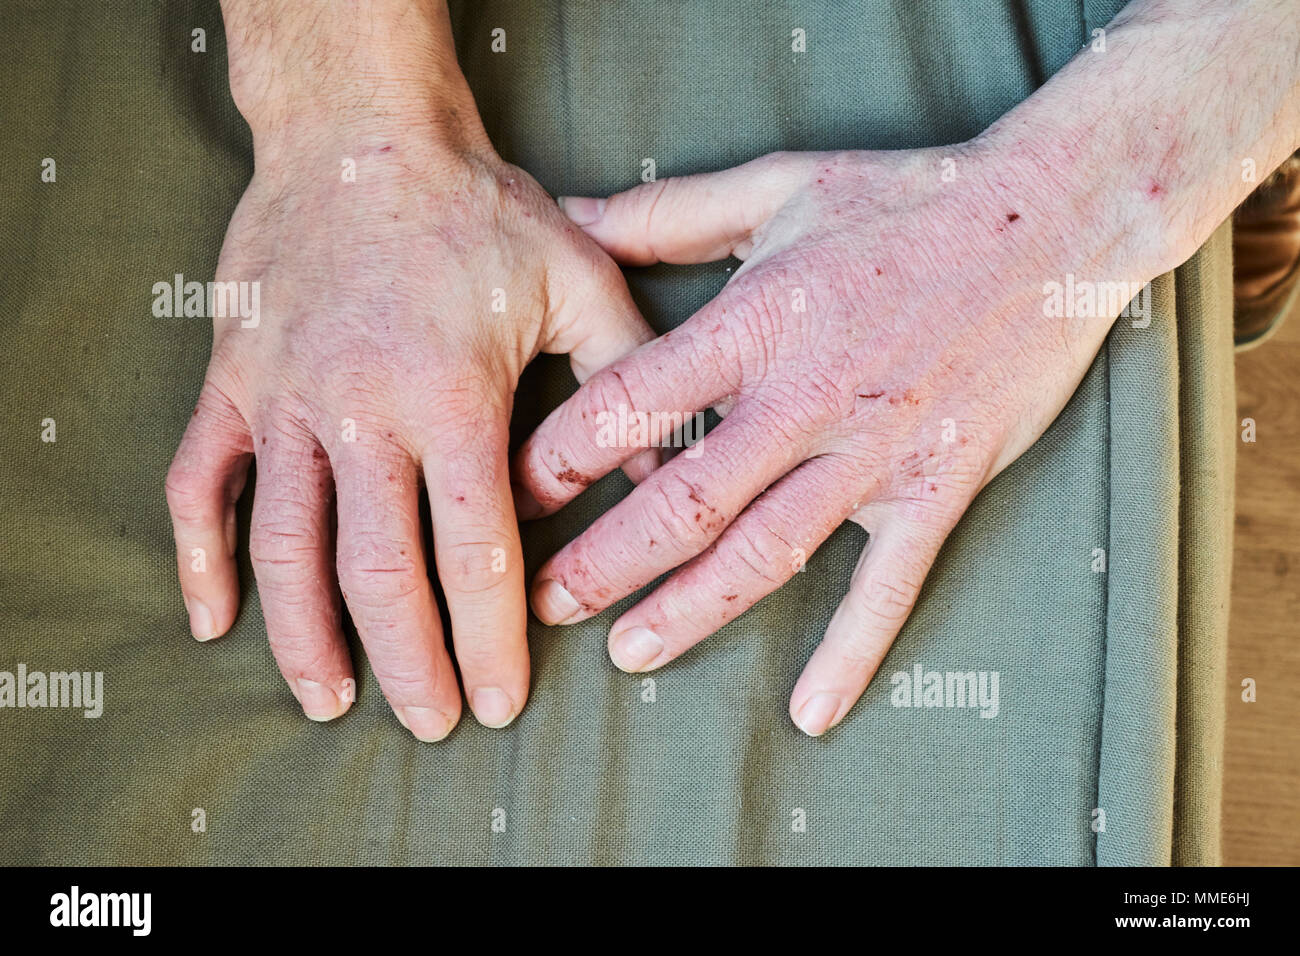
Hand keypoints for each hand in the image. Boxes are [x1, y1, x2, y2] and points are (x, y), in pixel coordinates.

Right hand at [165, 41, 652, 738]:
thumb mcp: (578, 279)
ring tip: (333, 700)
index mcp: (451, 398)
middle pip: (376, 571)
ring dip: (305, 636)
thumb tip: (662, 472)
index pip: (473, 553)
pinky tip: (215, 620)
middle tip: (431, 720)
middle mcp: (360, 411)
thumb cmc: (477, 208)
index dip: (488, 640)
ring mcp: (285, 399)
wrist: (361, 133)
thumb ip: (625, 381)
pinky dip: (202, 558)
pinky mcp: (235, 382)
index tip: (500, 702)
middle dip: (407, 661)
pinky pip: (201, 484)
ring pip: (283, 546)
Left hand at [513, 139, 1161, 735]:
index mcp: (758, 319)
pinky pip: (890, 586)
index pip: (632, 401)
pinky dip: (851, 653)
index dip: (560, 457)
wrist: (1053, 221)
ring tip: (627, 652)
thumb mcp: (777, 185)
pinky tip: (810, 712)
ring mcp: (876, 450)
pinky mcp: (939, 486)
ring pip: (766, 552)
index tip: (513, 495)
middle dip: (603, 561)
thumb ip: (667, 213)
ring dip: (690, 611)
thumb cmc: (907, 199)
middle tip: (542, 604)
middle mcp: (808, 396)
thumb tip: (572, 215)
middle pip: (684, 499)